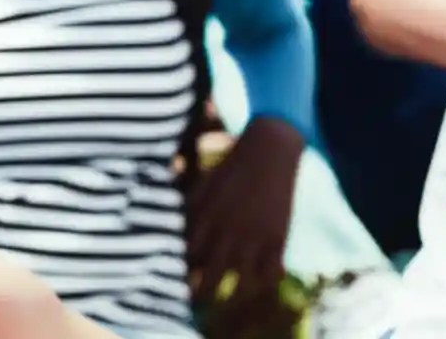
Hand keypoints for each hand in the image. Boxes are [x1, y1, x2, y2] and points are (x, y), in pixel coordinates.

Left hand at [187, 118, 301, 335]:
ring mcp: (254, 237)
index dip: (181, 272)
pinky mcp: (277, 237)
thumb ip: (186, 211)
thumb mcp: (203, 187)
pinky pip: (271, 276)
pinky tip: (257, 278)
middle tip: (199, 293)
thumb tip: (168, 230)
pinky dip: (264, 282)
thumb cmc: (231, 167)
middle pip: (208, 280)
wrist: (268, 149)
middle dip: (200, 292)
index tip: (178, 277)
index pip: (186, 260)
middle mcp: (227, 232)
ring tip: (229, 295)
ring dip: (233, 296)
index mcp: (204, 219)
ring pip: (239, 287)